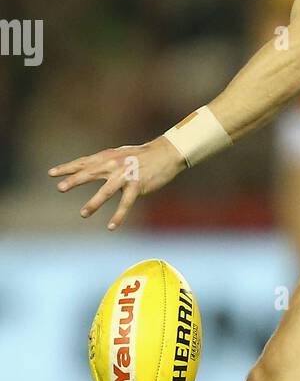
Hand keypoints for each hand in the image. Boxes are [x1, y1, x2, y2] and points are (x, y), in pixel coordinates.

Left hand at [49, 137, 184, 229]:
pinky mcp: (137, 186)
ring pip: (106, 191)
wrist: (166, 154)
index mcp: (107, 157)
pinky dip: (118, 216)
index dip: (67, 168)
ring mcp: (126, 175)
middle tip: (60, 188)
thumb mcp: (120, 155)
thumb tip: (89, 168)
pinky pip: (125, 203)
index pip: (83, 162)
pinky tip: (111, 227)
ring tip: (83, 214)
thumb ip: (105, 162)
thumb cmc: (142, 155)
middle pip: (90, 173)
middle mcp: (114, 164)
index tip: (51, 173)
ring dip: (94, 203)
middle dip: (74, 180)